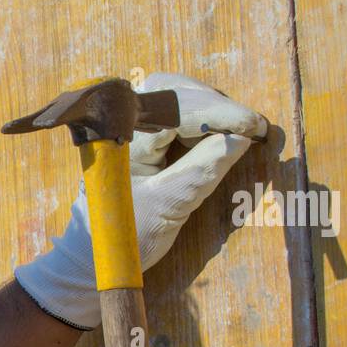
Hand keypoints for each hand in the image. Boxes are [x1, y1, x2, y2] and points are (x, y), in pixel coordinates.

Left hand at [14, 72, 266, 329]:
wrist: (92, 254)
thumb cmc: (124, 236)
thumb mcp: (169, 207)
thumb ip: (203, 170)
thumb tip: (241, 138)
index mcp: (121, 140)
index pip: (176, 111)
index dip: (219, 114)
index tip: (254, 126)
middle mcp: (118, 124)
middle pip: (174, 91)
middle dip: (216, 106)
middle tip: (252, 126)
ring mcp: (124, 125)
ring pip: (173, 96)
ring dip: (209, 109)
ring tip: (239, 129)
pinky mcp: (133, 133)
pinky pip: (169, 111)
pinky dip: (197, 119)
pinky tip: (219, 134)